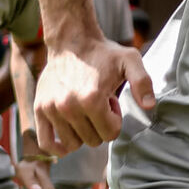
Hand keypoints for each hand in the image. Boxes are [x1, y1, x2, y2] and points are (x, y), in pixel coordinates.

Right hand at [33, 36, 154, 154]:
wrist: (71, 41)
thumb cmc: (103, 53)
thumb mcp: (130, 61)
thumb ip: (142, 83)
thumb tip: (149, 106)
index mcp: (92, 99)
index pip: (110, 133)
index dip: (115, 119)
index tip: (111, 101)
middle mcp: (69, 107)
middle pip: (93, 140)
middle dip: (99, 125)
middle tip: (97, 103)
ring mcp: (52, 109)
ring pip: (73, 144)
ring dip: (81, 131)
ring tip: (83, 108)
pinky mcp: (40, 109)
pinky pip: (45, 142)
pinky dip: (57, 148)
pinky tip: (66, 143)